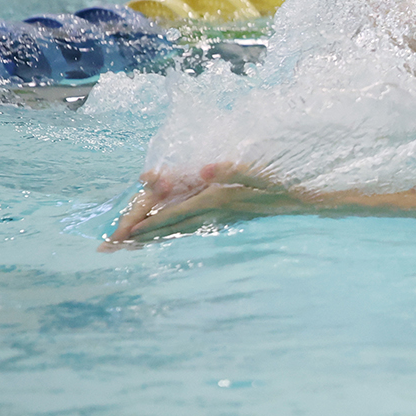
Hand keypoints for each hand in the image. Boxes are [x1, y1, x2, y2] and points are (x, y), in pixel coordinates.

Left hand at [104, 163, 301, 246]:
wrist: (300, 202)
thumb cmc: (279, 185)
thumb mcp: (256, 173)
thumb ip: (229, 171)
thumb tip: (201, 170)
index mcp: (215, 201)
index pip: (173, 215)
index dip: (147, 224)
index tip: (124, 234)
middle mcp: (214, 214)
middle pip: (172, 228)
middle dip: (144, 236)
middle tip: (116, 245)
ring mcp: (220, 218)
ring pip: (181, 230)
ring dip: (157, 236)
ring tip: (134, 243)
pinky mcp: (227, 217)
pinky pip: (193, 227)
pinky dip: (175, 231)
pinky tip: (172, 233)